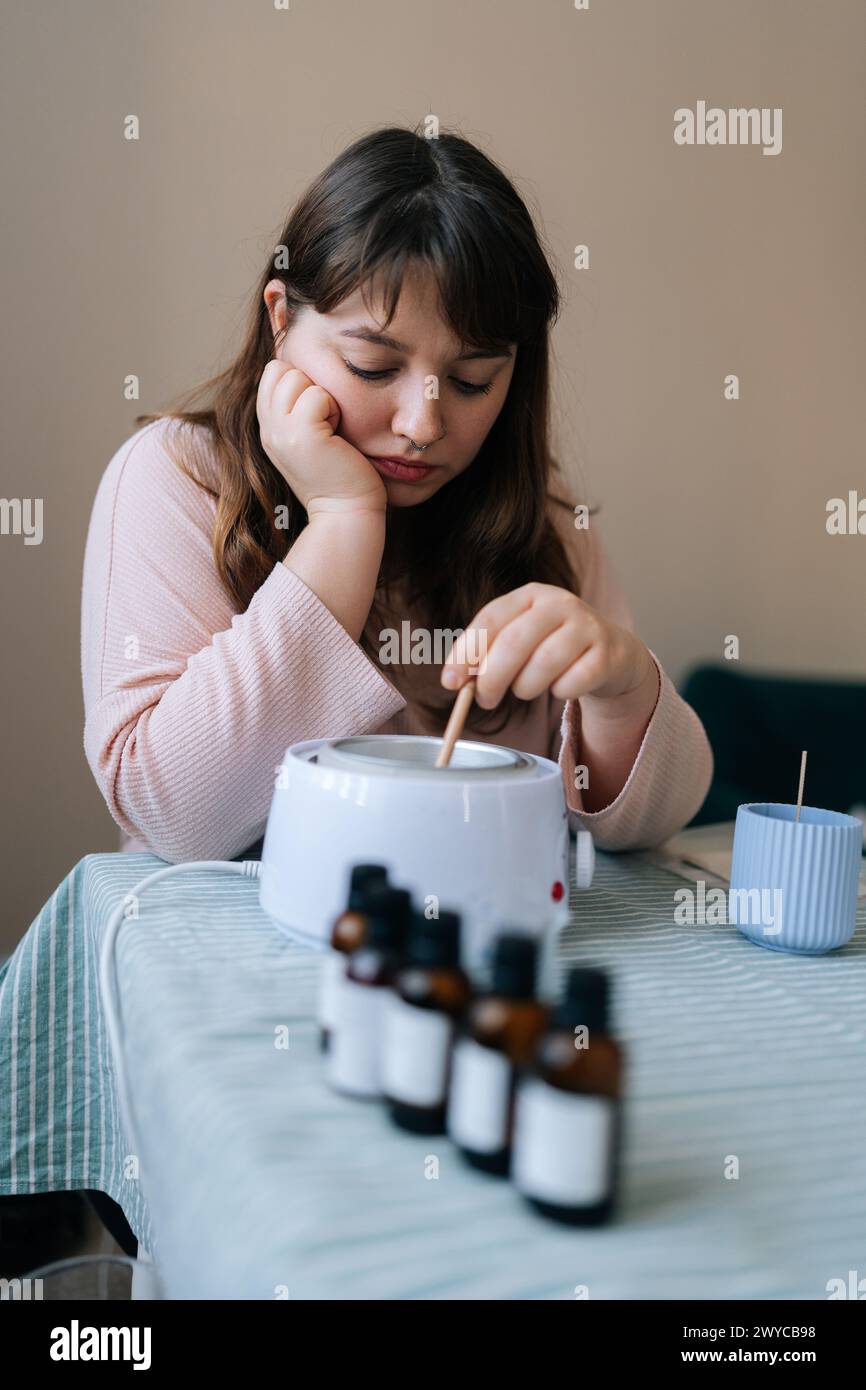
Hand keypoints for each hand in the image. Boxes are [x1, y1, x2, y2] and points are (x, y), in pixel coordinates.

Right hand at [256, 359, 386, 516]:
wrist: (347, 512)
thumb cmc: (340, 474)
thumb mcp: (308, 437)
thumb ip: (297, 407)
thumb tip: (302, 365)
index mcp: (268, 427)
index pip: (273, 372)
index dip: (299, 384)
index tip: (317, 417)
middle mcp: (267, 428)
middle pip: (281, 369)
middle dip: (309, 386)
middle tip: (325, 424)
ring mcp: (280, 431)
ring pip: (297, 378)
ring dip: (322, 398)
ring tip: (330, 430)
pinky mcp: (301, 434)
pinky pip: (318, 394)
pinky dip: (334, 410)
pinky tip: (337, 436)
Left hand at [441, 582, 655, 709]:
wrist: (610, 654)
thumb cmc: (552, 648)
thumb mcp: (520, 641)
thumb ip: (488, 655)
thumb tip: (456, 681)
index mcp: (530, 594)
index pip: (490, 620)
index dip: (466, 652)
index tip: (451, 682)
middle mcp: (560, 603)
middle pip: (514, 642)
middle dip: (492, 678)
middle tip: (485, 700)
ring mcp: (587, 626)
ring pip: (543, 664)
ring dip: (526, 687)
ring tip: (526, 689)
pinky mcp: (607, 654)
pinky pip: (572, 683)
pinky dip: (559, 693)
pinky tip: (561, 687)